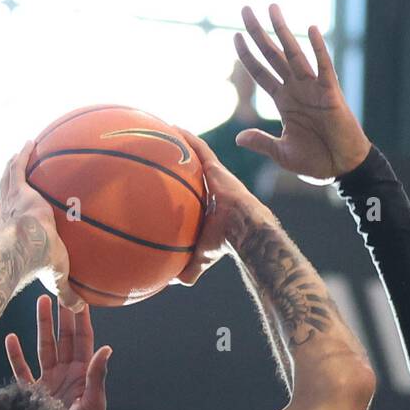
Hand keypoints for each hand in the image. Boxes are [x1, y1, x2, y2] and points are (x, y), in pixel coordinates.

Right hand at [0, 139, 82, 311]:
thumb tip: (80, 308)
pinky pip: (21, 166)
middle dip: (6, 186)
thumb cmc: (38, 264)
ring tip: (19, 153)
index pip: (8, 221)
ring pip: (8, 179)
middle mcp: (8, 214)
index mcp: (13, 233)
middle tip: (10, 176)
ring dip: (12, 166)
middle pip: (4, 196)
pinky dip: (23, 154)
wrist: (26, 248)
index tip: (9, 208)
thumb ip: (67, 290)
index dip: (7, 214)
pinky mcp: (20, 190)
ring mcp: (13, 200)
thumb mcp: (57, 277)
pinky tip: (30, 142)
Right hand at [6, 295, 111, 409]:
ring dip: (42, 325)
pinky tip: (10, 338)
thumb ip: (97, 375)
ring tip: (39, 301)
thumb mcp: (94, 403)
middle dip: (61, 314)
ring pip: (44, 346)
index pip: (83, 340)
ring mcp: (49, 381)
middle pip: (63, 337)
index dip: (81, 319)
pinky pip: (22, 369)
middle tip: (58, 289)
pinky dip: (16, 355)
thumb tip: (106, 348)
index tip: (80, 297)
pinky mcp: (33, 392)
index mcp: (84, 373)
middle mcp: (67, 373)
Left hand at [171, 129, 273, 286]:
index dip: (186, 185)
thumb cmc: (226, 243)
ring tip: (165, 130)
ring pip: (197, 154)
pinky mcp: (217, 168)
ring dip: (183, 142)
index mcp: (212, 205)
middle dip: (182, 159)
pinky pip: (199, 148)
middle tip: (165, 148)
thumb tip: (175, 282)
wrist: (245, 230)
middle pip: (195, 170)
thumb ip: (191, 267)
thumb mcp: (204, 256)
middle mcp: (214, 187)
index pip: (197, 193)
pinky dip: (186, 138)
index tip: (172, 178)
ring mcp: (217, 176)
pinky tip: (172, 127)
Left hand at [233, 4, 371, 184]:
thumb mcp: (282, 153)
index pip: (260, 73)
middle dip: (258, 33)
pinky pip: (323, 67)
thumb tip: (237, 138)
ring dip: (283, 31)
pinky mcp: (331, 93)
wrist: (342, 168)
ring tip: (272, 8)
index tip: (234, 36)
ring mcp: (313, 88)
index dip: (247, 56)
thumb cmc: (316, 161)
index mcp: (283, 101)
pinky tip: (311, 30)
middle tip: (244, 10)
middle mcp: (296, 89)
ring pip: (294, 54)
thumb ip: (261, 141)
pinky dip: (318, 49)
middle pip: (272, 55)